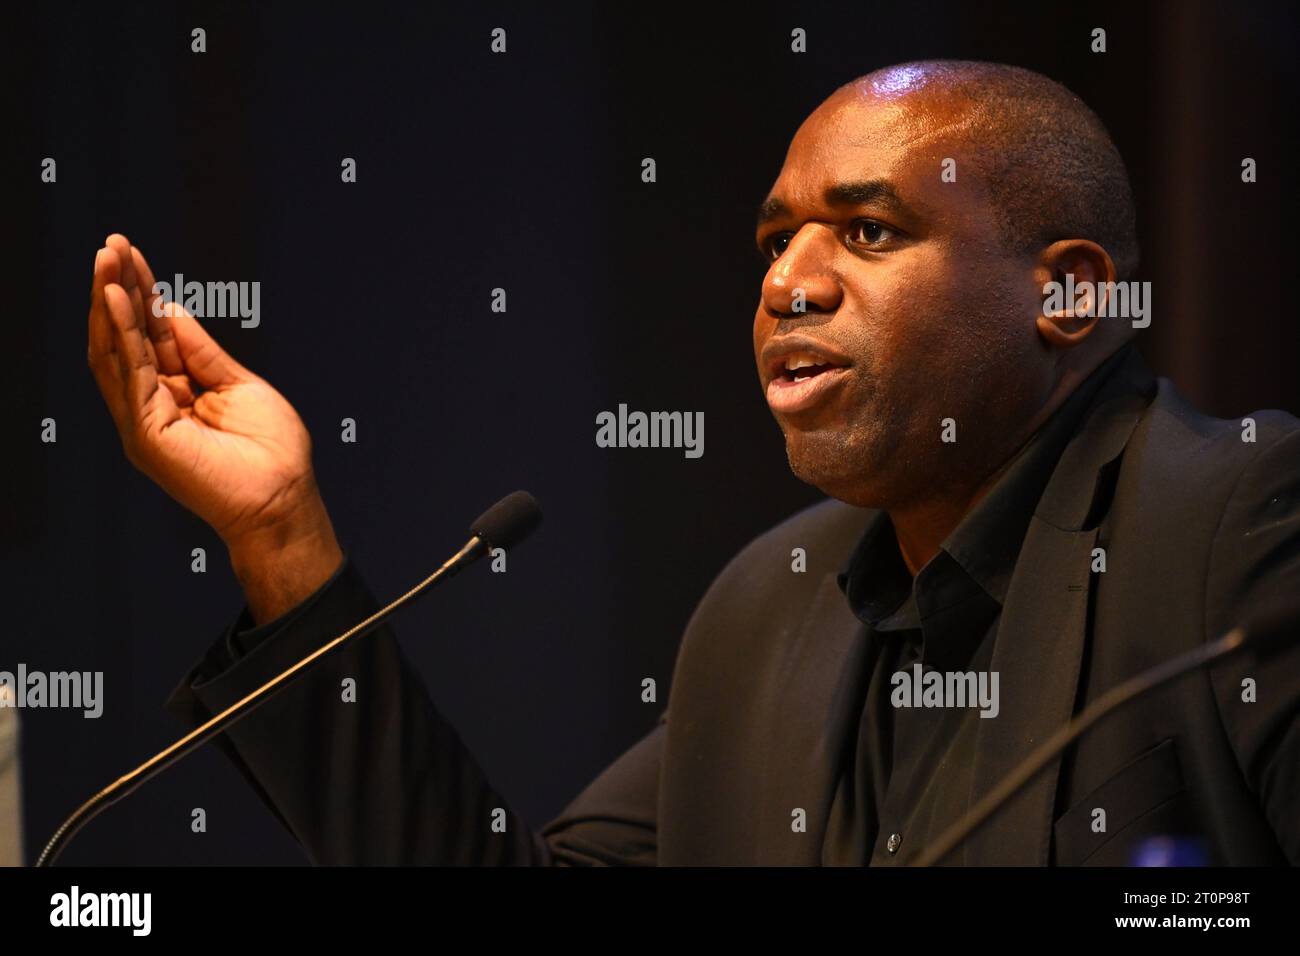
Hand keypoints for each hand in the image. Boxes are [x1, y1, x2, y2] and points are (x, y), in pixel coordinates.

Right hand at [88, 234, 342, 622]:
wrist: (284, 499)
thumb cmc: (273, 452)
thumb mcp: (239, 385)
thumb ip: (202, 352)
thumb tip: (170, 309)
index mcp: (176, 395)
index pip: (149, 336)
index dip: (141, 295)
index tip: (131, 254)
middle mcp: (153, 406)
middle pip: (126, 339)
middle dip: (118, 290)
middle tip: (112, 244)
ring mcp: (145, 421)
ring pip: (117, 352)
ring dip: (111, 303)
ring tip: (107, 259)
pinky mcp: (146, 433)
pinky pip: (129, 374)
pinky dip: (122, 333)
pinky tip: (118, 298)